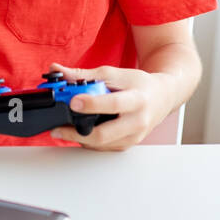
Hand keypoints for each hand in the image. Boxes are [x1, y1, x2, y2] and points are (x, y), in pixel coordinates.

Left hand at [48, 62, 178, 151]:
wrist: (162, 97)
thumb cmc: (138, 84)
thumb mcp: (113, 73)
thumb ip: (83, 74)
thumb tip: (57, 71)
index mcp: (137, 99)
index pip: (113, 104)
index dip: (92, 104)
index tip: (73, 102)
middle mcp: (137, 121)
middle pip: (104, 134)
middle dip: (77, 132)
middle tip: (59, 126)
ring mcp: (134, 136)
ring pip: (101, 144)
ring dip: (79, 138)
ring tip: (64, 127)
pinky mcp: (128, 145)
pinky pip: (104, 148)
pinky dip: (88, 141)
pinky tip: (79, 131)